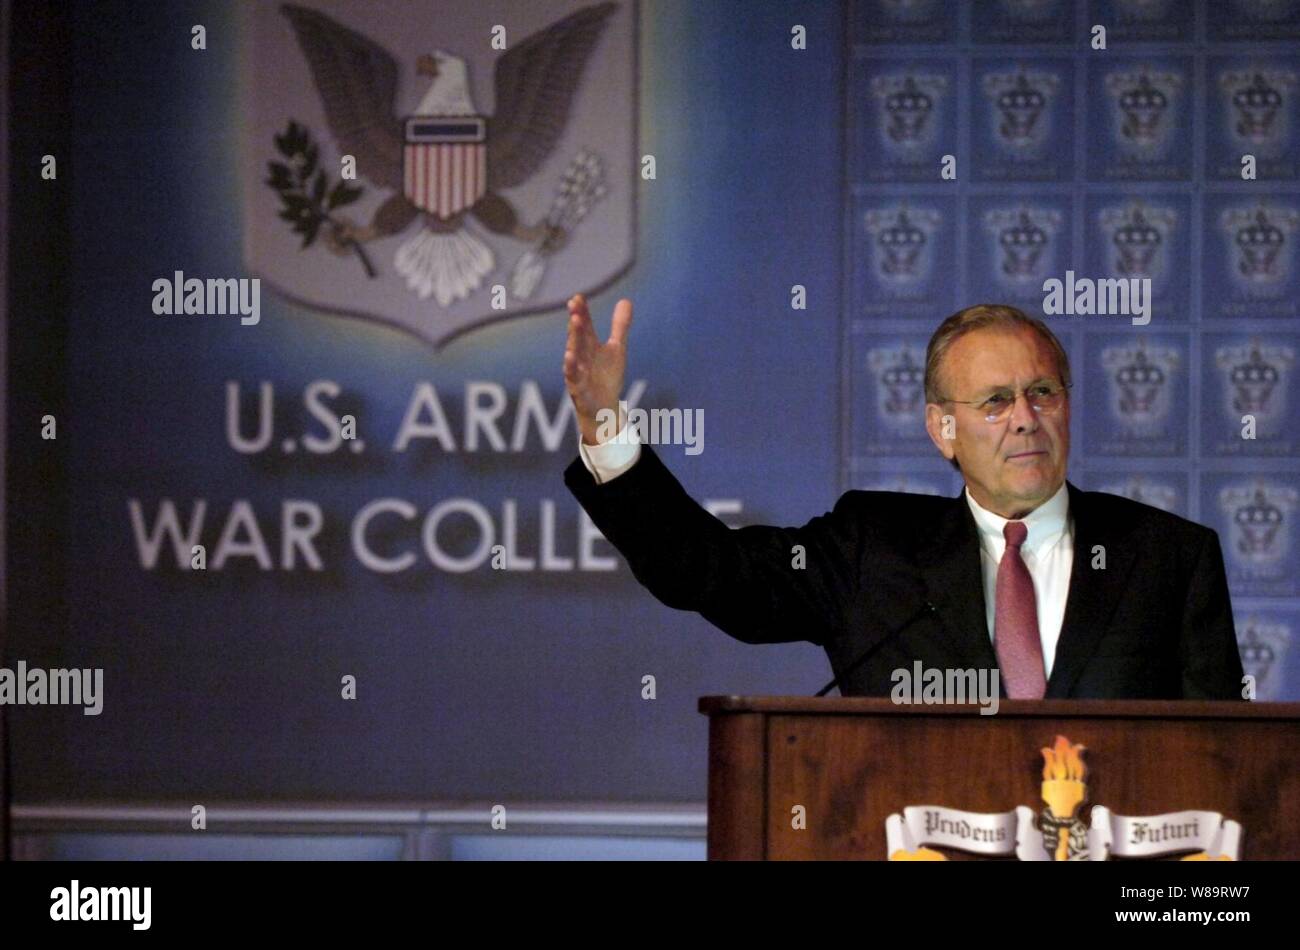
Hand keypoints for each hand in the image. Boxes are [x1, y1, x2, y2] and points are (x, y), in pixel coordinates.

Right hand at [563, 293, 632, 445]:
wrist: (604, 408)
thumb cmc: (606, 377)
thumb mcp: (616, 349)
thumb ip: (619, 326)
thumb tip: (625, 300)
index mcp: (589, 345)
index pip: (585, 325)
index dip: (582, 311)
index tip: (578, 297)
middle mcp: (581, 356)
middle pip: (578, 336)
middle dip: (577, 320)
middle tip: (574, 305)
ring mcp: (577, 372)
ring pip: (574, 352)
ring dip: (574, 337)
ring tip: (575, 321)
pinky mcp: (578, 388)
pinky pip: (573, 377)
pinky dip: (571, 367)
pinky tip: (569, 356)